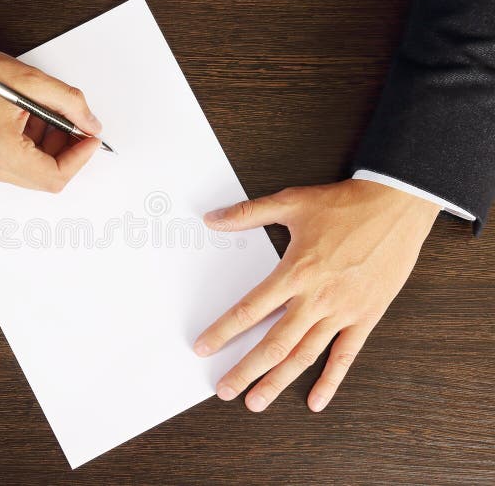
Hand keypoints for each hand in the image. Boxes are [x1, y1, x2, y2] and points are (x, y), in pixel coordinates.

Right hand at [0, 38, 101, 191]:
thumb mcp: (31, 81)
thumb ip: (70, 104)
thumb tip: (90, 125)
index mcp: (0, 151)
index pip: (55, 176)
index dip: (80, 158)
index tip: (91, 139)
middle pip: (45, 179)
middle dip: (66, 153)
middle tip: (75, 127)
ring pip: (32, 174)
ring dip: (49, 149)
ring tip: (46, 117)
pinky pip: (17, 166)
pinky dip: (32, 148)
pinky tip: (30, 121)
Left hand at [194, 179, 440, 411]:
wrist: (398, 205)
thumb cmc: (344, 204)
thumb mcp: (291, 202)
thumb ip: (248, 214)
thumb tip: (211, 218)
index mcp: (295, 272)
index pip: (250, 309)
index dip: (224, 331)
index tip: (204, 347)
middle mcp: (317, 297)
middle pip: (274, 343)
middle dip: (246, 370)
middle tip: (225, 390)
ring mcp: (343, 311)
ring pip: (305, 354)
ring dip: (279, 381)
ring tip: (257, 401)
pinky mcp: (366, 316)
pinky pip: (346, 355)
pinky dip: (330, 380)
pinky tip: (315, 401)